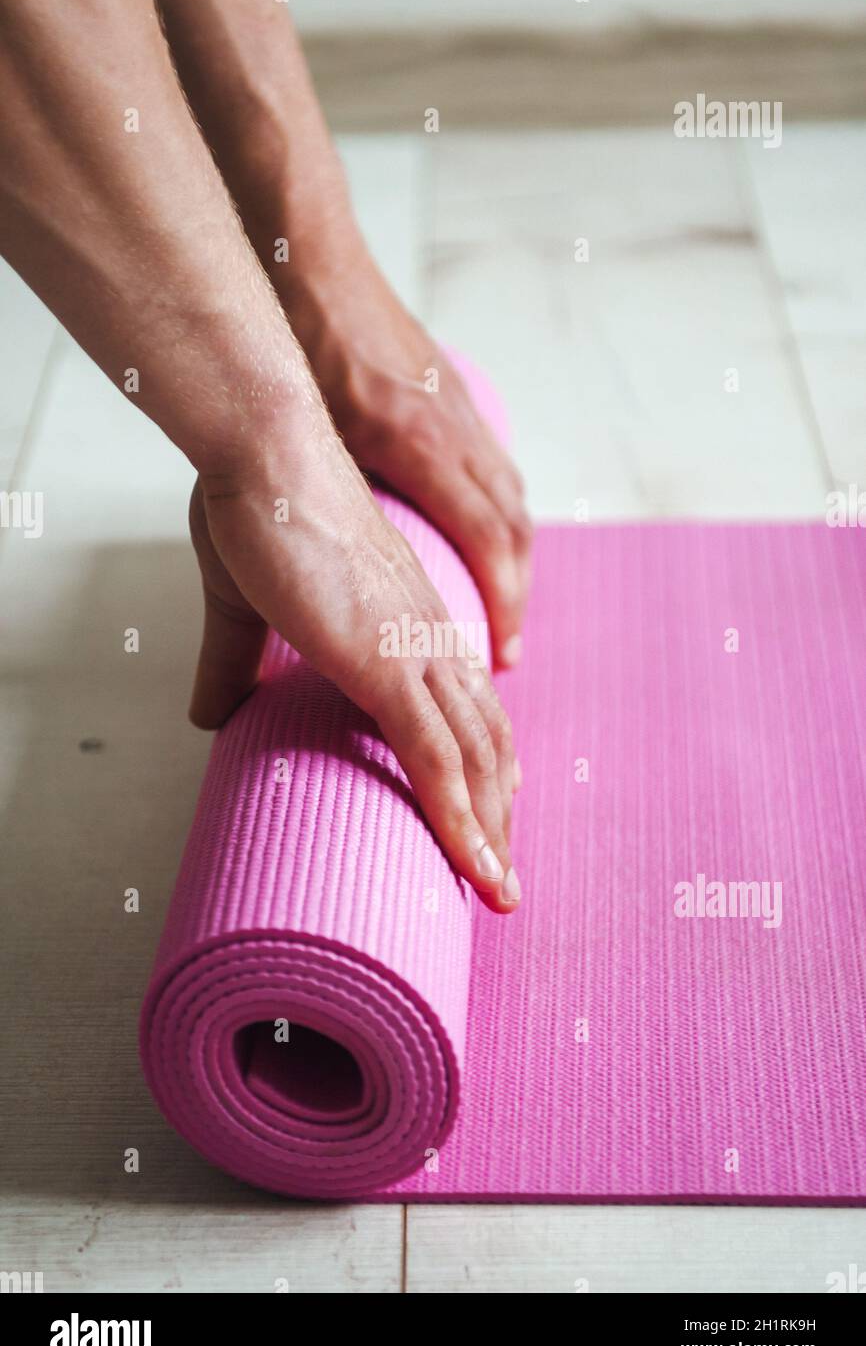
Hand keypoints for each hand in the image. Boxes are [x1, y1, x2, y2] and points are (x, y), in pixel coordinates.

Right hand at [187, 425, 521, 911]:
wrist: (269, 458)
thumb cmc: (261, 514)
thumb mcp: (245, 608)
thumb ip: (235, 665)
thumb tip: (212, 717)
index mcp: (410, 624)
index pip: (463, 708)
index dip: (479, 764)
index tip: (484, 814)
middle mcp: (430, 641)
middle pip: (486, 744)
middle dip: (497, 813)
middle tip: (499, 873)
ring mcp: (416, 656)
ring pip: (477, 761)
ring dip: (491, 830)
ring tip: (496, 888)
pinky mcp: (388, 667)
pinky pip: (437, 758)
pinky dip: (460, 817)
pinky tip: (474, 864)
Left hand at [286, 254, 532, 669]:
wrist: (309, 256)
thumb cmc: (299, 340)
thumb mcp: (306, 430)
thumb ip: (323, 494)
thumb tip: (310, 566)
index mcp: (420, 443)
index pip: (487, 539)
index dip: (502, 601)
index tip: (501, 652)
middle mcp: (456, 426)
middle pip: (512, 526)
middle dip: (516, 594)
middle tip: (507, 648)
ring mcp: (461, 406)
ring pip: (510, 495)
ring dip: (514, 557)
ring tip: (504, 604)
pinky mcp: (453, 391)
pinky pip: (496, 464)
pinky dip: (501, 512)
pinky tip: (485, 534)